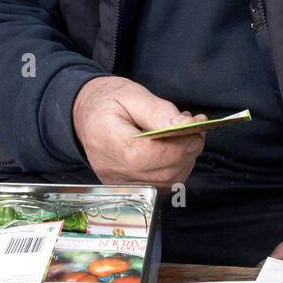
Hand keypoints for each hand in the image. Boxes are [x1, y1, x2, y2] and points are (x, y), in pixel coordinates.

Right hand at [72, 76, 207, 191]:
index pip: (145, 156)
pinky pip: (161, 186)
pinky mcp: (127, 187)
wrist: (85, 115)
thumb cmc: (107, 101)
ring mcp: (118, 182)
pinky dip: (176, 169)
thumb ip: (158, 110)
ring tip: (186, 136)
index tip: (196, 129)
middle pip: (160, 173)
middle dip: (187, 151)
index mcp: (105, 139)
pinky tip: (176, 149)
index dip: (176, 147)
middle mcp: (109, 167)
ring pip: (165, 183)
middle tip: (197, 128)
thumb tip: (184, 126)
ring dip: (185, 161)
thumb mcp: (131, 94)